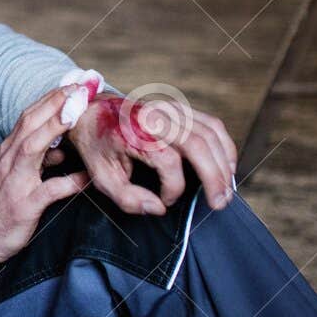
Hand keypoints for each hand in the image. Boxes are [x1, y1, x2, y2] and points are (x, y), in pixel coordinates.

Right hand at [0, 87, 91, 268]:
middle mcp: (10, 159)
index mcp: (10, 150)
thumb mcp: (18, 173)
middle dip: (55, 103)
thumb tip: (62, 147)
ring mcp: (16, 181)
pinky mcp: (25, 205)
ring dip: (55, 128)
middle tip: (79, 87)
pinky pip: (49, 190)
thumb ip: (38, 158)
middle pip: (31, 123)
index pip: (29, 115)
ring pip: (33, 147)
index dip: (51, 98)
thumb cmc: (2, 203)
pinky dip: (69, 182)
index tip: (73, 84)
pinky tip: (87, 177)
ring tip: (77, 114)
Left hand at [67, 92, 237, 215]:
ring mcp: (170, 109)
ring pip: (211, 133)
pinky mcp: (179, 108)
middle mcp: (155, 117)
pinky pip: (212, 125)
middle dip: (214, 177)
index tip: (166, 201)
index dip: (173, 189)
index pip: (168, 163)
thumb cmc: (97, 146)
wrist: (90, 112)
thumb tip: (159, 209)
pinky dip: (223, 146)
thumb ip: (127, 198)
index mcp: (134, 133)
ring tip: (226, 190)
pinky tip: (225, 166)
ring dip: (224, 162)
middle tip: (220, 203)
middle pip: (198, 144)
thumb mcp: (101, 177)